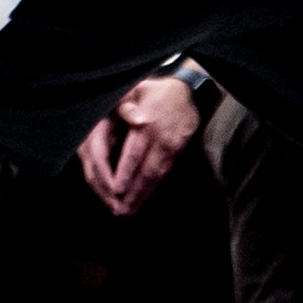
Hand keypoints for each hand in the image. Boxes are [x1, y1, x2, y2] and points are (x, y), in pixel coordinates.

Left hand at [77, 73, 203, 214]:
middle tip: (120, 211)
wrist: (186, 92)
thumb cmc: (154, 92)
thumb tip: (134, 117)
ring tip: (130, 211)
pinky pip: (165, 173)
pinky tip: (144, 198)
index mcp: (148, 124)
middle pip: (146, 171)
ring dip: (143, 196)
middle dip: (132, 193)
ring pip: (156, 176)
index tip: (116, 190)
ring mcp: (172, 148)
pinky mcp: (178, 152)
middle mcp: (161, 139)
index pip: (135, 153)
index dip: (126, 173)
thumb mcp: (137, 90)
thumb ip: (128, 105)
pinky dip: (154, 188)